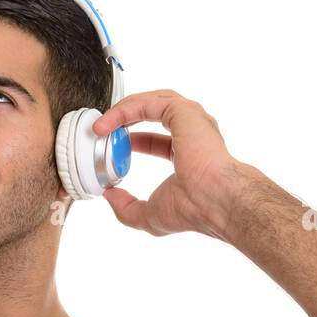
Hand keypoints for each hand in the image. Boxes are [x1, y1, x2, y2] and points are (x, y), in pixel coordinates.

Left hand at [92, 90, 250, 240]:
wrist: (214, 200)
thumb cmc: (194, 209)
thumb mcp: (149, 215)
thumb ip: (126, 208)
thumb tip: (109, 195)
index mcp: (190, 154)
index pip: (158, 139)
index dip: (133, 140)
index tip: (112, 146)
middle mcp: (194, 133)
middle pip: (155, 114)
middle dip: (126, 119)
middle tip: (103, 131)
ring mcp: (191, 120)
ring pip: (152, 101)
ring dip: (123, 110)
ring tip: (102, 125)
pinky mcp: (184, 112)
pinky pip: (149, 103)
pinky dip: (125, 110)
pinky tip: (108, 123)